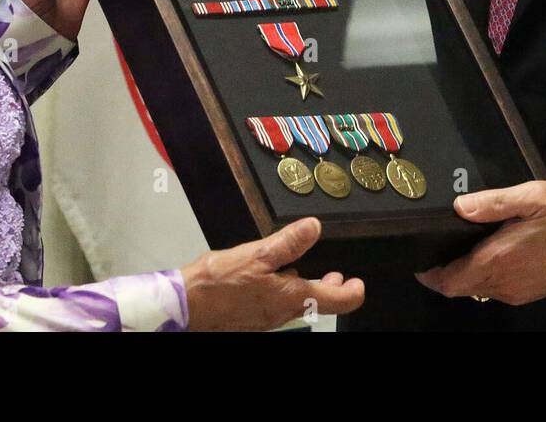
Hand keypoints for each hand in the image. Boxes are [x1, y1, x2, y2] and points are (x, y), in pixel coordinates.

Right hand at [181, 217, 364, 330]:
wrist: (186, 307)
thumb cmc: (219, 283)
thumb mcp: (258, 254)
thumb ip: (289, 242)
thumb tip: (314, 227)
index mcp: (290, 298)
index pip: (335, 301)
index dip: (351, 292)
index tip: (358, 283)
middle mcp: (282, 313)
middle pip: (316, 303)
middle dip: (330, 288)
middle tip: (338, 276)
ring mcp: (267, 318)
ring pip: (294, 302)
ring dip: (304, 286)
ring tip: (306, 271)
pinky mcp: (252, 317)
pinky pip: (275, 304)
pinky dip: (282, 290)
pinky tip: (272, 276)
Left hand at [415, 181, 545, 305]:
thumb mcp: (533, 196)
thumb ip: (493, 202)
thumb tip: (460, 207)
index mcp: (499, 260)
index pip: (450, 282)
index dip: (430, 274)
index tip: (420, 259)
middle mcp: (506, 284)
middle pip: (462, 288)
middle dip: (446, 273)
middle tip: (439, 246)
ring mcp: (520, 292)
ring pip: (480, 290)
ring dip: (467, 274)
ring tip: (465, 246)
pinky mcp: (533, 293)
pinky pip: (499, 289)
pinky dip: (487, 276)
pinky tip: (493, 253)